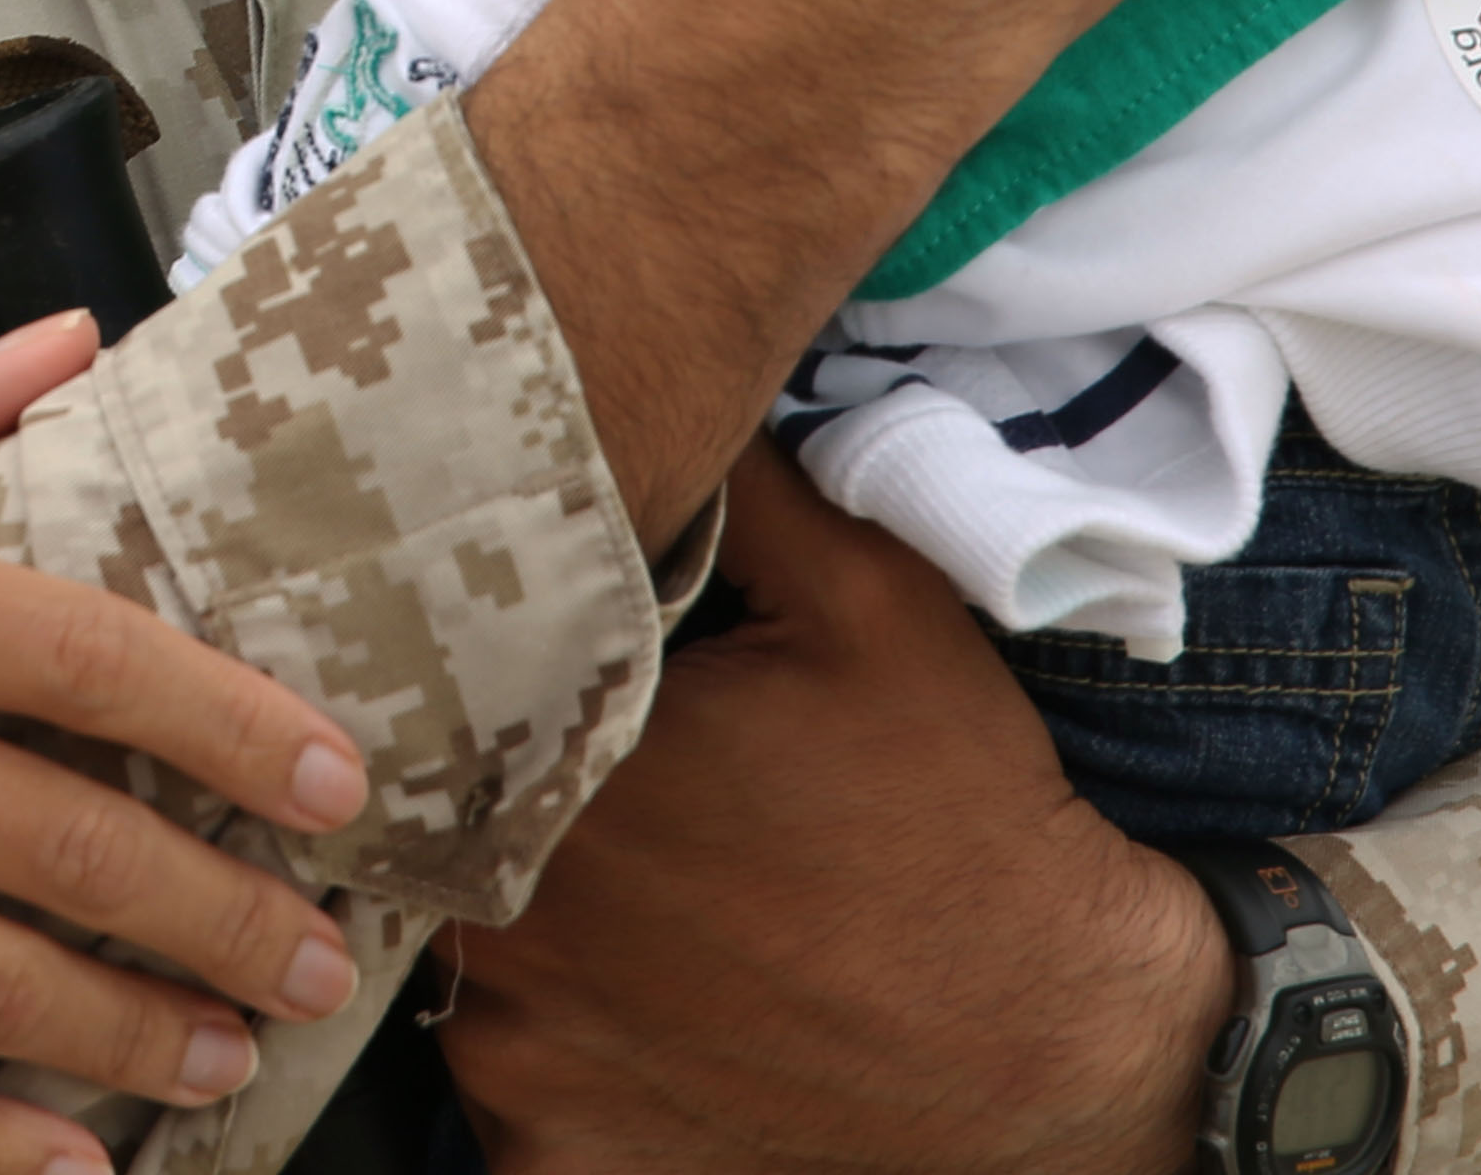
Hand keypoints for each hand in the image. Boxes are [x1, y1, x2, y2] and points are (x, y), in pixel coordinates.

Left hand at [432, 451, 1232, 1174]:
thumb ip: (735, 490)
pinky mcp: (556, 1166)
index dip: (450, 685)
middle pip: (421, 834)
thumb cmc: (962, 821)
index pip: (419, 702)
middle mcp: (506, 931)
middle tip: (578, 796)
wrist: (1061, 1053)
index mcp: (557, 774)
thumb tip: (641, 384)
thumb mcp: (869, 605)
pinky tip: (645, 1018)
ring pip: (453, 968)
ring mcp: (522, 1067)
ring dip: (510, 935)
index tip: (500, 679)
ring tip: (635, 911)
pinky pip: (501, 1098)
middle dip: (478, 804)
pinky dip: (552, 1060)